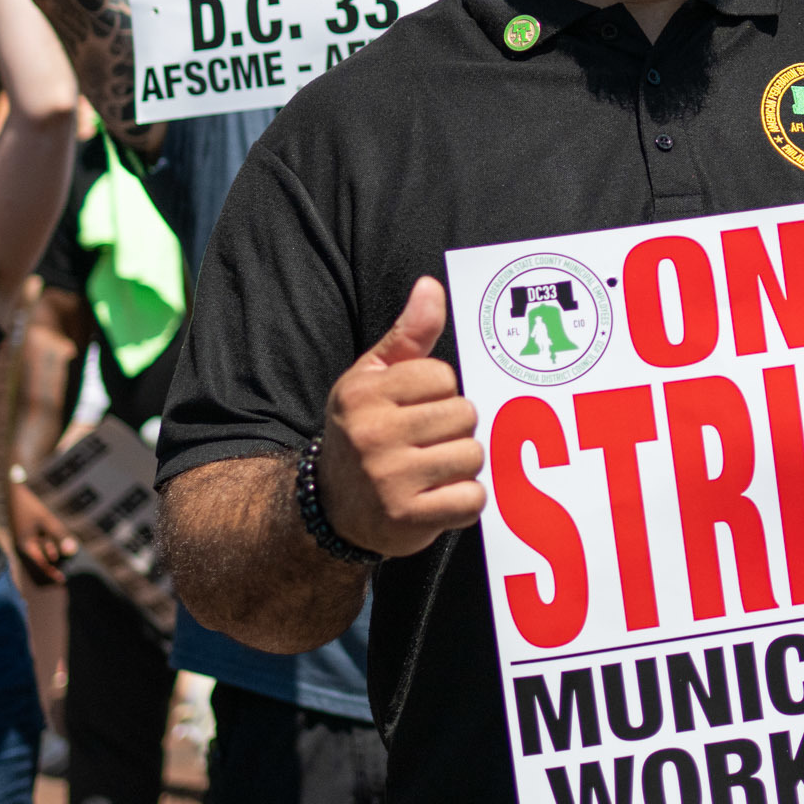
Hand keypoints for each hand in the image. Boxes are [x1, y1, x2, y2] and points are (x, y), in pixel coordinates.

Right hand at [7, 482, 76, 585]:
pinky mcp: (22, 542)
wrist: (13, 496)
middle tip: (63, 568)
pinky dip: (44, 552)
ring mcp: (20, 547)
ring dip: (48, 559)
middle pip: (38, 569)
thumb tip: (73, 551)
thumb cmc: (31, 507)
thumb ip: (60, 536)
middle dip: (51, 569)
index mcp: (25, 548)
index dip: (53, 575)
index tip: (64, 580)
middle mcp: (20, 551)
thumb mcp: (48, 521)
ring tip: (56, 547)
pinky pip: (34, 554)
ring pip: (36, 562)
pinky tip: (50, 543)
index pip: (40, 567)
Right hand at [313, 278, 483, 558]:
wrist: (332, 508)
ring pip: (472, 455)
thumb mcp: (372, 379)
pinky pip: (471, 498)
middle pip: (464, 415)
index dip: (442, 393)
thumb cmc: (362, 431)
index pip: (443, 377)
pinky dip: (464, 500)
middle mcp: (371, 433)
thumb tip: (430, 287)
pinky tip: (439, 497)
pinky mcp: (407, 517)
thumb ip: (408, 335)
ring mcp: (388, 478)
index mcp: (363, 393)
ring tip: (434, 469)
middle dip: (456, 429)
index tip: (419, 409)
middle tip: (429, 443)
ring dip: (463, 465)